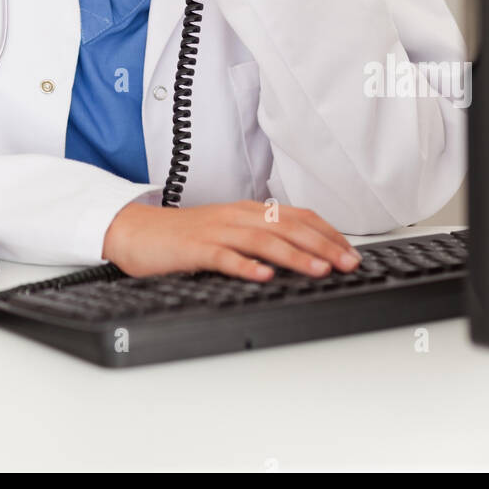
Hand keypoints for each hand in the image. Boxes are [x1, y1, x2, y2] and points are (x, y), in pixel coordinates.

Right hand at [102, 199, 361, 281]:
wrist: (138, 232)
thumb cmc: (185, 237)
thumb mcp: (229, 232)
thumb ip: (260, 238)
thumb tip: (302, 254)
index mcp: (248, 211)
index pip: (298, 216)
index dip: (327, 233)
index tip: (351, 252)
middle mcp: (237, 216)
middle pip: (288, 227)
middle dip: (322, 245)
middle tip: (348, 263)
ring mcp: (216, 231)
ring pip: (262, 240)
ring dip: (294, 256)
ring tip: (319, 269)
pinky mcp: (195, 249)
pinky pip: (224, 256)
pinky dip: (246, 266)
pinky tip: (263, 277)